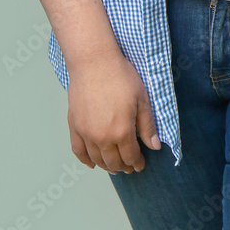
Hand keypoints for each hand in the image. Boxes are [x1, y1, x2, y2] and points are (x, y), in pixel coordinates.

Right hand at [66, 46, 161, 173]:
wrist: (94, 61)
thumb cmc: (121, 76)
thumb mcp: (142, 99)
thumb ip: (148, 125)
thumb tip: (155, 146)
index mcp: (122, 131)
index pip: (131, 157)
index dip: (137, 163)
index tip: (141, 164)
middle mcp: (102, 137)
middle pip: (114, 162)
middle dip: (124, 167)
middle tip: (130, 167)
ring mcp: (86, 133)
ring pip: (97, 159)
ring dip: (106, 166)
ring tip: (114, 167)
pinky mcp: (74, 125)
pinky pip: (78, 151)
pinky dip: (85, 160)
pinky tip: (92, 163)